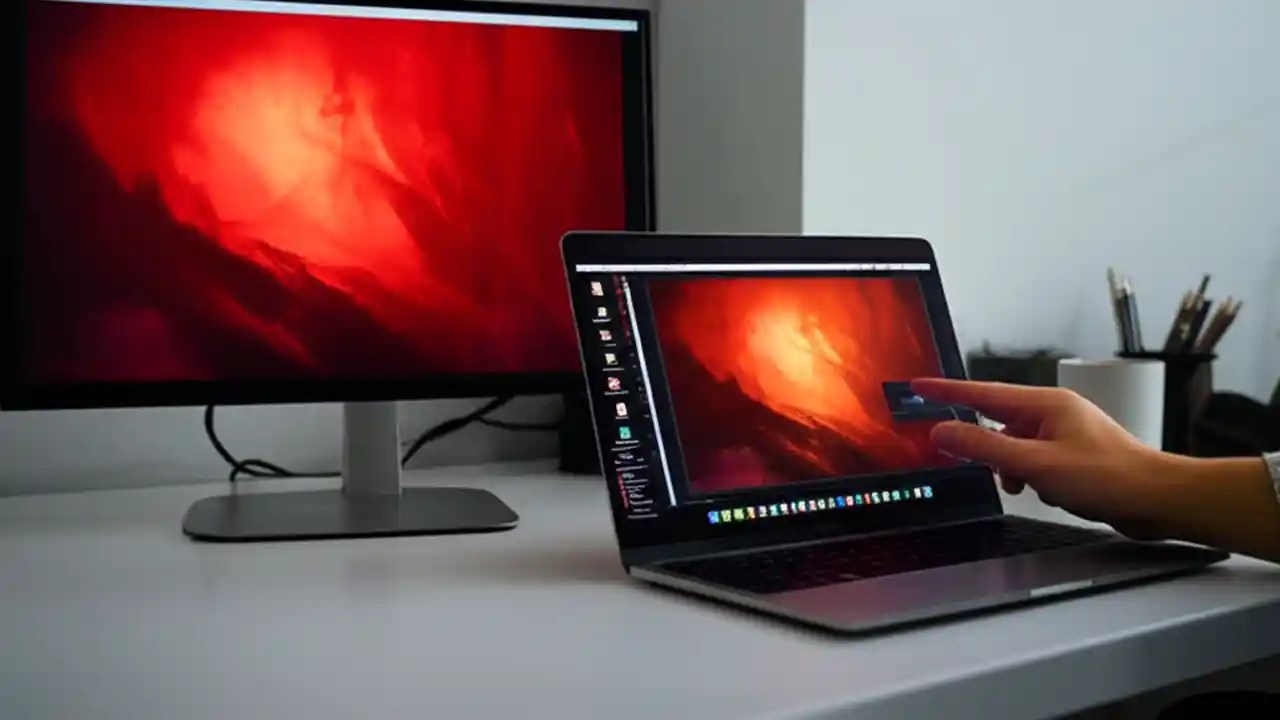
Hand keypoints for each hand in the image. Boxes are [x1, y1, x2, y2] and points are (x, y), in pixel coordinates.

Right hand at [910, 378, 1173, 537]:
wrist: (1158, 500)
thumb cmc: (1108, 478)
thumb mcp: (1035, 465)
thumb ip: (984, 448)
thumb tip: (942, 432)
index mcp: (1044, 403)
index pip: (982, 392)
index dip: (946, 391)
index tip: (918, 387)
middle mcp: (1054, 412)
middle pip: (997, 419)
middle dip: (981, 442)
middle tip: (957, 453)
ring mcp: (1064, 433)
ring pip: (1015, 444)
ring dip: (1010, 466)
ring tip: (1022, 485)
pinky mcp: (1073, 455)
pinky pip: (1034, 460)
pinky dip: (1029, 476)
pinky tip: (1042, 492)